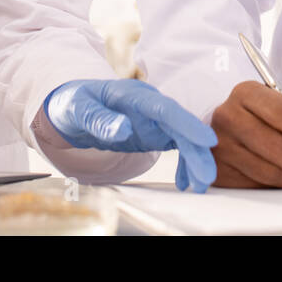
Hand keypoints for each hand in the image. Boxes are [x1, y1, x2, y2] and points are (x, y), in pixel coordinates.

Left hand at [44, 79, 218, 192]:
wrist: (75, 107)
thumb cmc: (76, 103)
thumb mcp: (79, 109)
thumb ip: (99, 119)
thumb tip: (123, 129)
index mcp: (134, 95)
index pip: (165, 109)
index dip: (187, 124)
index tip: (206, 140)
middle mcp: (151, 106)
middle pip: (180, 126)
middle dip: (197, 151)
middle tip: (206, 177)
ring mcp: (155, 120)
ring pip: (183, 138)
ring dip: (195, 160)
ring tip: (199, 186)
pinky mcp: (156, 133)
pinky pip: (177, 147)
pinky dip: (184, 164)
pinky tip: (185, 182)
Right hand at [210, 81, 281, 187]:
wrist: (241, 128)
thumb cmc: (272, 115)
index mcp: (247, 93)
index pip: (280, 111)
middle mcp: (228, 116)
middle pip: (273, 145)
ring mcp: (221, 145)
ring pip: (266, 170)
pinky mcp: (219, 170)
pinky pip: (256, 184)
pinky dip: (277, 184)